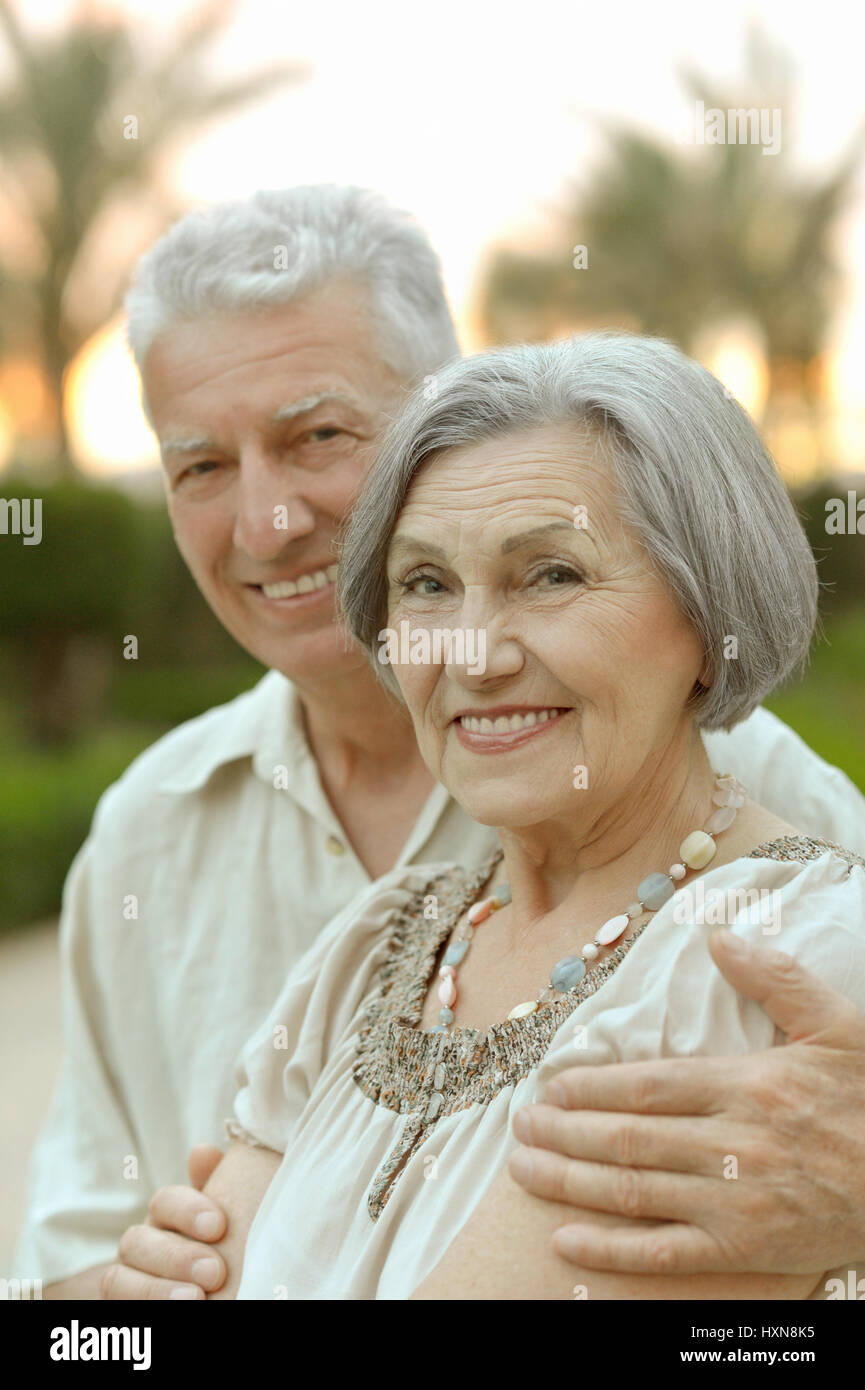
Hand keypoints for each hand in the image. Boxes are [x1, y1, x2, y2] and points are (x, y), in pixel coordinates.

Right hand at [99, 1145, 226, 1298]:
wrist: (194, 1291)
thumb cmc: (214, 1244)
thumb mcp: (217, 1216)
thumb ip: (214, 1184)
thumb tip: (202, 1152)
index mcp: (165, 1217)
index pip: (165, 1202)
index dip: (188, 1210)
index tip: (219, 1227)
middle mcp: (139, 1246)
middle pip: (136, 1242)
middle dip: (176, 1257)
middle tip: (215, 1272)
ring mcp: (124, 1280)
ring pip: (116, 1281)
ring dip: (154, 1290)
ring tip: (196, 1300)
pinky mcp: (120, 1309)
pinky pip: (117, 1310)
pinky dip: (140, 1309)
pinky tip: (176, 1316)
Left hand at [509, 929, 864, 1275]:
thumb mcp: (838, 1026)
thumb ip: (776, 979)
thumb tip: (719, 936)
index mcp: (748, 1086)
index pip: (649, 1085)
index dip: (592, 1087)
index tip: (550, 1086)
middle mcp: (732, 1144)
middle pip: (628, 1137)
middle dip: (564, 1133)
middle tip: (518, 1128)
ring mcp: (735, 1201)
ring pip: (634, 1190)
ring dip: (570, 1181)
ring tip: (522, 1170)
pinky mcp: (744, 1248)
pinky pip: (664, 1251)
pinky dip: (611, 1249)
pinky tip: (567, 1239)